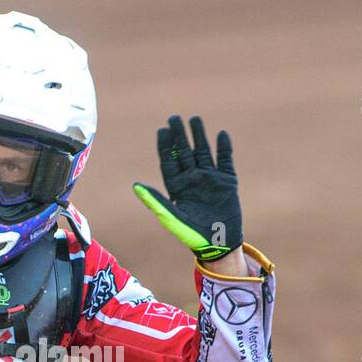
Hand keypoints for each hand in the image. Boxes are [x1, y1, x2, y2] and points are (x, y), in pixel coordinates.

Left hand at [133, 115, 242, 261]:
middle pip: (184, 152)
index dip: (165, 146)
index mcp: (177, 187)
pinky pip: (224, 160)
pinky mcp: (227, 182)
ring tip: (194, 119)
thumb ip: (156, 201)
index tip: (162, 130)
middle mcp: (192, 179)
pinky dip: (223, 148)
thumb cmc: (192, 235)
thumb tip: (135, 186)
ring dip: (199, 136)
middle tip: (174, 118)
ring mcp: (210, 178)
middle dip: (179, 135)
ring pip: (203, 151)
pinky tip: (221, 134)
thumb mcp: (172, 218)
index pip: (169, 161)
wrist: (219, 244)